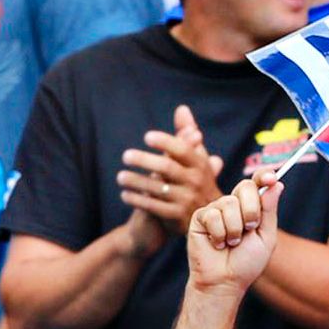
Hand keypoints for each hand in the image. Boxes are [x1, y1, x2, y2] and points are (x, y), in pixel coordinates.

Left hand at [118, 106, 219, 246]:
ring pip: (157, 188)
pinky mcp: (177, 217)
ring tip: (120, 176)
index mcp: (200, 164)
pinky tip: (125, 194)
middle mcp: (195, 181)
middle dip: (144, 160)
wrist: (208, 219)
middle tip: (126, 155)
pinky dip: (137, 200)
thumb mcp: (196, 159)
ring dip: (136, 181)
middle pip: (167, 168)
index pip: (182, 150)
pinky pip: (153, 207)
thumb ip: (187, 134)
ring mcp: (187, 200)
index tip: (147, 137)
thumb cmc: (197, 181)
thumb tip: (182, 109)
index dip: (166, 142)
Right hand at [185, 177, 277, 295]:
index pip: (257, 183)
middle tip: (250, 228)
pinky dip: (219, 233)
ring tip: (231, 243)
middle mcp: (233, 205)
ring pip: (229, 203)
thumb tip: (277, 183)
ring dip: (235, 228)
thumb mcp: (265, 236)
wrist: (224, 281)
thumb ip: (269, 209)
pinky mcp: (200, 217)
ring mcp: (215, 209)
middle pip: (245, 187)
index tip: (271, 177)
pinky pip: (213, 215)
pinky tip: (217, 243)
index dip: (264, 176)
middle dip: (251, 210)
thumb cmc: (246, 263)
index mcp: (251, 207)